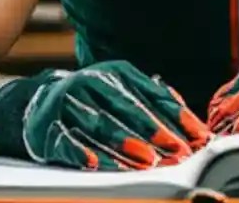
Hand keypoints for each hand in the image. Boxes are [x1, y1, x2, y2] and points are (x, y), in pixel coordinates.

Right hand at [21, 60, 212, 169]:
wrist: (41, 102)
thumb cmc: (95, 100)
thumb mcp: (125, 91)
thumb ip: (157, 101)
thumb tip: (193, 122)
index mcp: (116, 73)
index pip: (152, 94)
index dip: (177, 115)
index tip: (198, 134)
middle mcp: (91, 83)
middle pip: (127, 108)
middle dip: (154, 130)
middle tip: (176, 148)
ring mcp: (68, 103)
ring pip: (99, 125)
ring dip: (123, 143)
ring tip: (146, 159)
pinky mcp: (48, 126)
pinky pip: (66, 141)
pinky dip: (80, 152)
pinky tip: (95, 163)